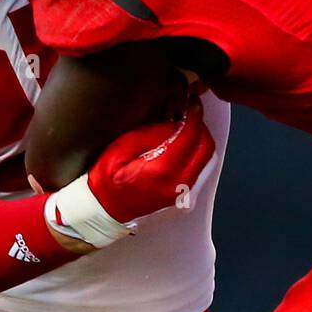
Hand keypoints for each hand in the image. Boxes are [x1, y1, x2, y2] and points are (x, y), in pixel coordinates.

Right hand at [44, 100, 216, 247]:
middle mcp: (177, 184)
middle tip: (190, 111)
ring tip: (187, 125)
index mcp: (162, 171)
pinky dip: (197, 152)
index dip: (193, 115)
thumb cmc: (107, 180)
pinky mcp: (182, 195)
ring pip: (207, 158)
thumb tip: (174, 121)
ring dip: (201, 138)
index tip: (191, 102)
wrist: (104, 210)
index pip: (190, 136)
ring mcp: (182, 192)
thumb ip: (150, 134)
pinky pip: (200, 169)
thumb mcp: (121, 148)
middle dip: (201, 125)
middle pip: (206, 147)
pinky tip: (184, 143)